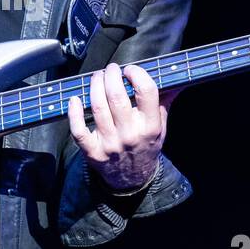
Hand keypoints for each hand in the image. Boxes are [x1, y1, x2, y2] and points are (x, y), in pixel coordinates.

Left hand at [67, 62, 171, 191]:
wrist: (132, 178)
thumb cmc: (145, 146)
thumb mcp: (161, 126)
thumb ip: (165, 101)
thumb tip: (175, 78)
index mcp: (150, 126)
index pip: (146, 92)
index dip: (137, 74)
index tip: (131, 70)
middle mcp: (130, 134)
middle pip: (117, 97)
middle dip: (111, 76)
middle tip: (111, 69)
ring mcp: (110, 143)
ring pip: (98, 107)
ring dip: (95, 86)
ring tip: (97, 77)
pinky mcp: (92, 151)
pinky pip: (78, 130)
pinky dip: (74, 113)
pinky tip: (75, 100)